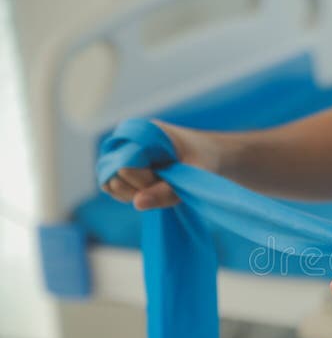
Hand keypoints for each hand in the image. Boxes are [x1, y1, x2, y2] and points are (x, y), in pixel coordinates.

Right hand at [101, 121, 221, 209]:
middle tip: (165, 183)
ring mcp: (125, 154)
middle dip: (137, 189)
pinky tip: (153, 191)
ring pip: (111, 184)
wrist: (214, 155)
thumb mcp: (193, 177)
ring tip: (161, 186)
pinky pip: (115, 188)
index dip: (141, 180)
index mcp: (143, 132)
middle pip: (112, 176)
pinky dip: (132, 196)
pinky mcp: (126, 167)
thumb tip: (137, 204)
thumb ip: (167, 191)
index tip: (165, 179)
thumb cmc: (206, 160)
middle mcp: (128, 140)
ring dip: (134, 194)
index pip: (123, 164)